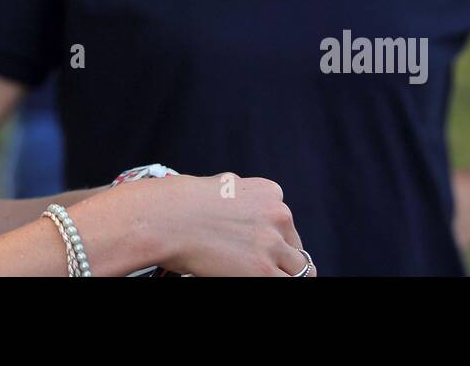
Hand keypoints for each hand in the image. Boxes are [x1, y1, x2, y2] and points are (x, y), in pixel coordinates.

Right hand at [141, 172, 313, 276]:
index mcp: (270, 192)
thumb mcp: (222, 185)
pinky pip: (288, 284)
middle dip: (283, 259)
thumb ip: (241, 194)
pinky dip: (277, 282)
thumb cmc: (182, 203)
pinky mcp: (263, 270)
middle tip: (266, 267)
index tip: (265, 251)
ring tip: (266, 275)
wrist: (168, 218)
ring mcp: (272, 243)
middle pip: (296, 248)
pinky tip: (262, 279)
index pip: (286, 224)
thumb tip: (241, 197)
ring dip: (285, 275)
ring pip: (301, 271)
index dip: (276, 241)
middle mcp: (278, 214)